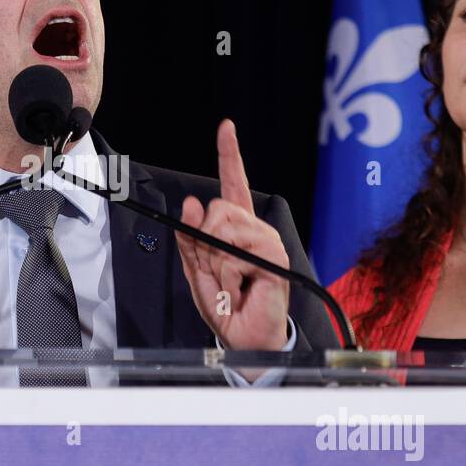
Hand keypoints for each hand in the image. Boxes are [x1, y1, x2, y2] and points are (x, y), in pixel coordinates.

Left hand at [177, 119, 291, 350]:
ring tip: (229, 284)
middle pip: (218, 208)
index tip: (226, 128)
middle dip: (204, 239)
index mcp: (236, 228)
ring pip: (224, 227)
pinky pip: (236, 250)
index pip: (233, 185)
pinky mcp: (275, 257)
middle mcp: (254, 229)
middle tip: (214, 270)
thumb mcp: (197, 270)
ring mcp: (267, 241)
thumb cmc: (225, 306)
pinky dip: (227, 273)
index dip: (229, 155)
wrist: (243, 337)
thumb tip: (191, 202)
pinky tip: (239, 287)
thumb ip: (191, 238)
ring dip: (215, 262)